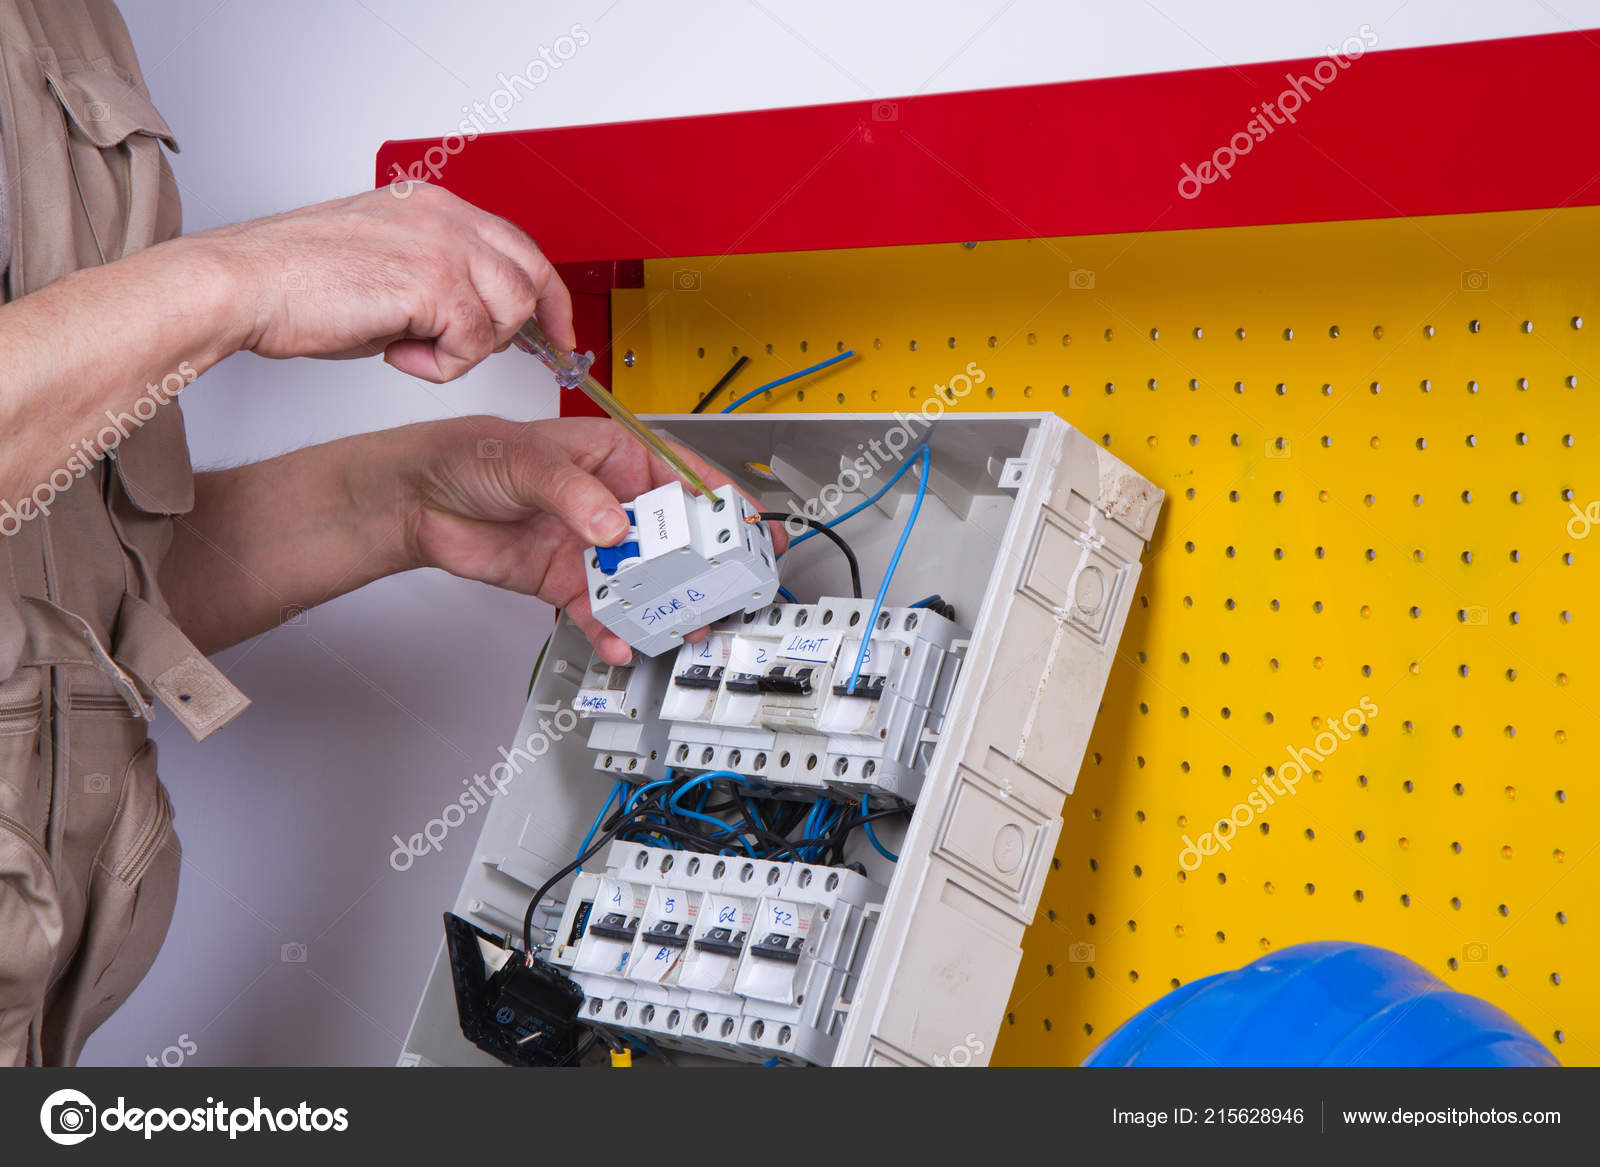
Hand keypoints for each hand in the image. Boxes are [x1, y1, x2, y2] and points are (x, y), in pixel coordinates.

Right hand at [200, 183, 570, 381]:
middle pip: (530, 274)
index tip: (556, 329)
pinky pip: (473, 344)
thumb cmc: (294, 282)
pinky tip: (399, 354)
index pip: (517, 245)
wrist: (243, 285)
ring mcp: (442, 245)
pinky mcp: (434, 282)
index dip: (544, 293)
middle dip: (528, 325)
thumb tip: (474, 321)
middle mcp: (444, 217)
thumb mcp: (384, 265)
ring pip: (509, 312)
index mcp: (432, 205)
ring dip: (471, 348)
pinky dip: (442, 366)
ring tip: (417, 348)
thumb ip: (436, 280)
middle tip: (512, 356)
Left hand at [398, 416, 788, 663]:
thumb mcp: (527, 460)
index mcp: (615, 457)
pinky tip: (621, 641)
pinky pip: (601, 609)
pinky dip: (612, 629)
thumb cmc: (471, 456)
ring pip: (643, 579)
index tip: (749, 524)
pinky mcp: (568, 581)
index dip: (721, 501)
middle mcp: (612, 502)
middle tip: (726, 587)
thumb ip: (575, 493)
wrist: (416, 500)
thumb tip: (614, 524)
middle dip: (701, 565)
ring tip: (683, 625)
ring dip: (663, 604)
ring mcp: (592, 545)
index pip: (682, 477)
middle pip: (672, 536)